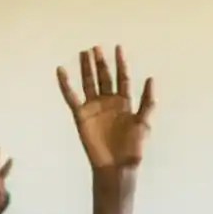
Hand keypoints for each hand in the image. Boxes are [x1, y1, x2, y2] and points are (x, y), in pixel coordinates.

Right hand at [57, 45, 153, 169]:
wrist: (116, 166)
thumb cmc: (132, 148)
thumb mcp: (144, 123)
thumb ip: (147, 101)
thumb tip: (151, 78)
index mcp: (124, 103)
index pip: (122, 78)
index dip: (121, 64)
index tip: (118, 48)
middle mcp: (108, 102)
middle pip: (104, 78)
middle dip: (101, 63)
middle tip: (96, 47)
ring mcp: (94, 108)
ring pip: (88, 83)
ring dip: (86, 69)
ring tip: (83, 53)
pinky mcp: (81, 115)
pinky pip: (71, 97)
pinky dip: (65, 84)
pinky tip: (61, 70)